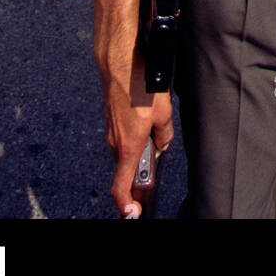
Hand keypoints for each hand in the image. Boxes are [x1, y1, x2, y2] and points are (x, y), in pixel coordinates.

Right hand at [104, 55, 173, 218]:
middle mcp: (116, 143)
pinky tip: (145, 124)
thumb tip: (162, 144)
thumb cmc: (139, 85)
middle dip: (140, 175)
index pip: (121, 188)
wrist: (119, 63)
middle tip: (154, 175)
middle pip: (127, 171)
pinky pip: (123, 138)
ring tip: (155, 139)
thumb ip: (165, 134)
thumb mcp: (164, 112)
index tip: (134, 211)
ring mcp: (111, 132)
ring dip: (138, 154)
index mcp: (128, 147)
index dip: (127, 204)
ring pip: (126, 153)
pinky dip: (133, 139)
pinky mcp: (111, 121)